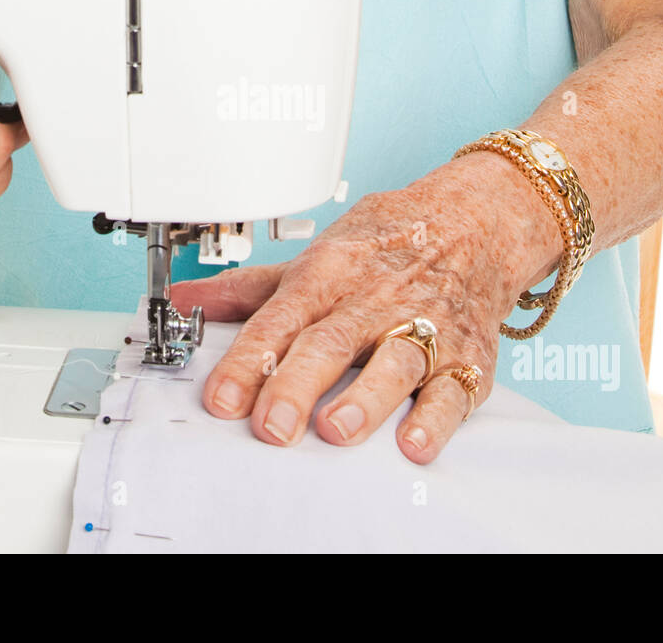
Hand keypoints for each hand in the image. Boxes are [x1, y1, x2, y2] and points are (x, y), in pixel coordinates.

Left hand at [170, 153, 561, 463]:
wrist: (478, 220)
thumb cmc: (387, 245)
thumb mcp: (316, 256)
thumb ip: (250, 290)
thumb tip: (184, 303)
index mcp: (330, 274)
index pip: (280, 320)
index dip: (247, 360)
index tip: (220, 399)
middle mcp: (374, 301)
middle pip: (330, 343)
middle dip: (297, 385)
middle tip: (271, 427)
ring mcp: (424, 327)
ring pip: (393, 363)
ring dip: (365, 399)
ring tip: (335, 430)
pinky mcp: (466, 357)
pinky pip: (454, 390)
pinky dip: (436, 418)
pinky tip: (415, 442)